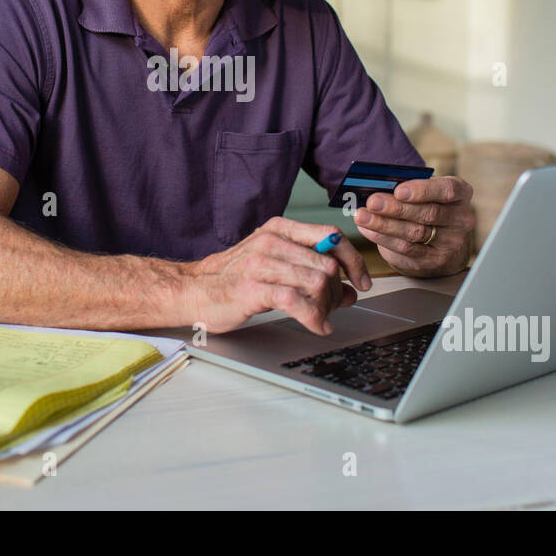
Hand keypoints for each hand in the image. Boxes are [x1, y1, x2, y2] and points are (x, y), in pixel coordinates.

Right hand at [183, 217, 372, 335]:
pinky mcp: (253, 288)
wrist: (194, 291)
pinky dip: (314, 318)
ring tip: (321, 318)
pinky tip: (317, 326)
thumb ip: (311, 273)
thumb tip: (350, 291)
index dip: (353, 260)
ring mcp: (261, 263)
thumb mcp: (275, 267)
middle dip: (338, 292)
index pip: (330, 236)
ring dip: (327, 307)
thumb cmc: (234, 280)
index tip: (362, 281)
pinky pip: (297, 302)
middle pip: (328, 264)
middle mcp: (271, 241)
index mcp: (279, 229)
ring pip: (317, 282)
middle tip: (333, 308)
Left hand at [352, 176, 473, 277]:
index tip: (399, 190)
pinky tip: (368, 230)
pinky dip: (383, 238)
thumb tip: (375, 186)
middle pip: (429, 213)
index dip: (423, 190)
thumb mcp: (425, 194)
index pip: (448, 190)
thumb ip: (407, 189)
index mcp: (461, 195)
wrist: (442, 243)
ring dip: (384, 224)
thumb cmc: (429, 208)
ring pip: (415, 232)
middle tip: (373, 202)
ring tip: (362, 216)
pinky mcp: (435, 260)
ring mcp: (451, 242)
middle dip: (397, 208)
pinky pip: (407, 249)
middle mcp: (461, 219)